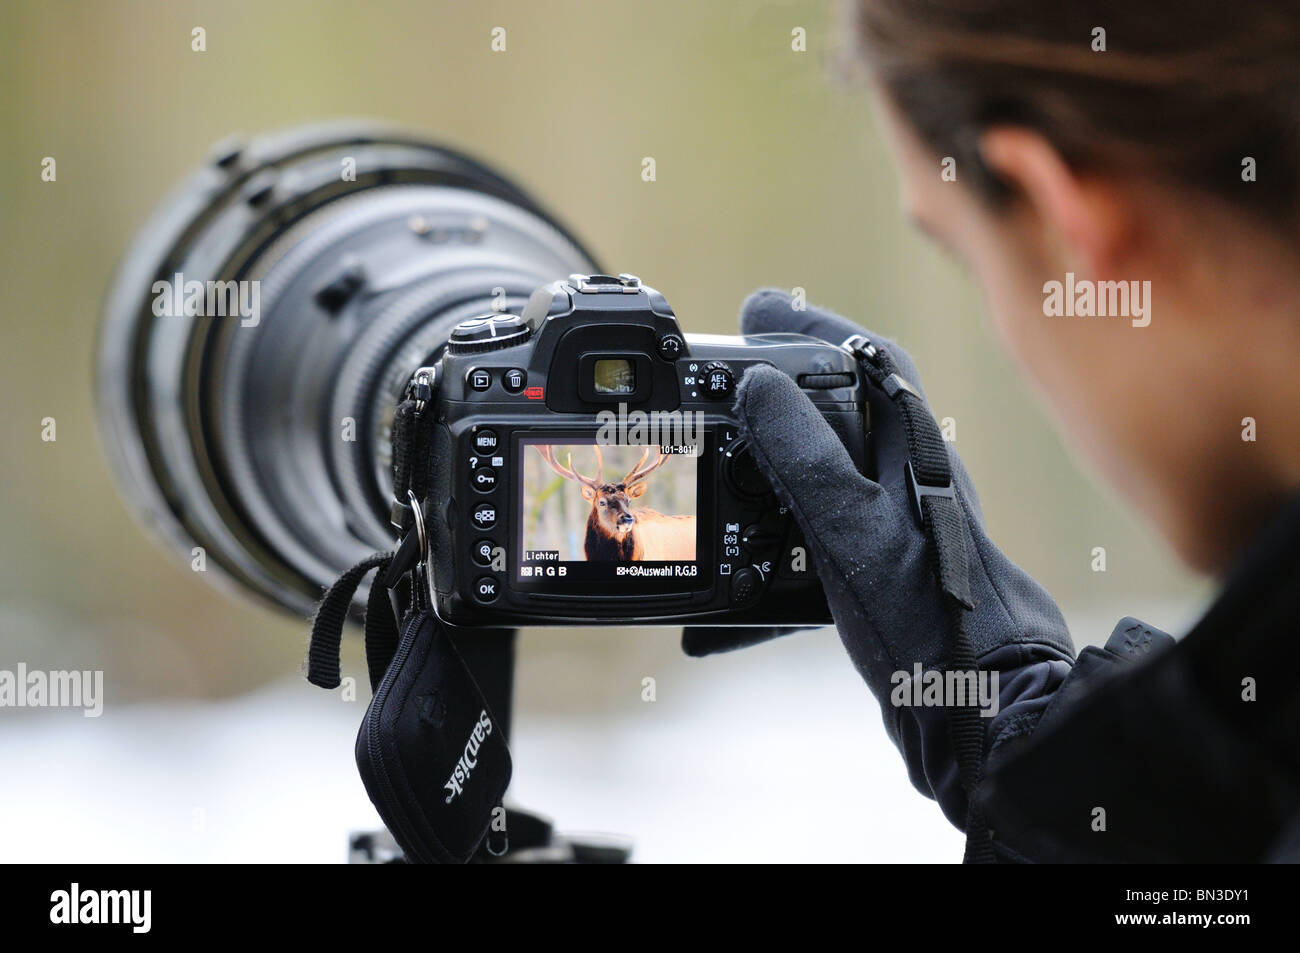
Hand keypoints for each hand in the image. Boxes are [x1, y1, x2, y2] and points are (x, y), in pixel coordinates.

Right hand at [687, 290, 1075, 832]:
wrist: (979, 709)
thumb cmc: (928, 617)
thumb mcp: (850, 526)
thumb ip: (805, 453)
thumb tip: (759, 388)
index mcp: (910, 450)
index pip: (866, 357)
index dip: (810, 326)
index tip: (757, 311)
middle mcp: (910, 479)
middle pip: (847, 408)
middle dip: (787, 387)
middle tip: (733, 372)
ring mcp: (898, 527)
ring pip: (831, 473)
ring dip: (778, 464)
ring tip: (725, 464)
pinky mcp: (884, 575)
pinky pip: (820, 542)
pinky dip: (778, 555)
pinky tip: (734, 604)